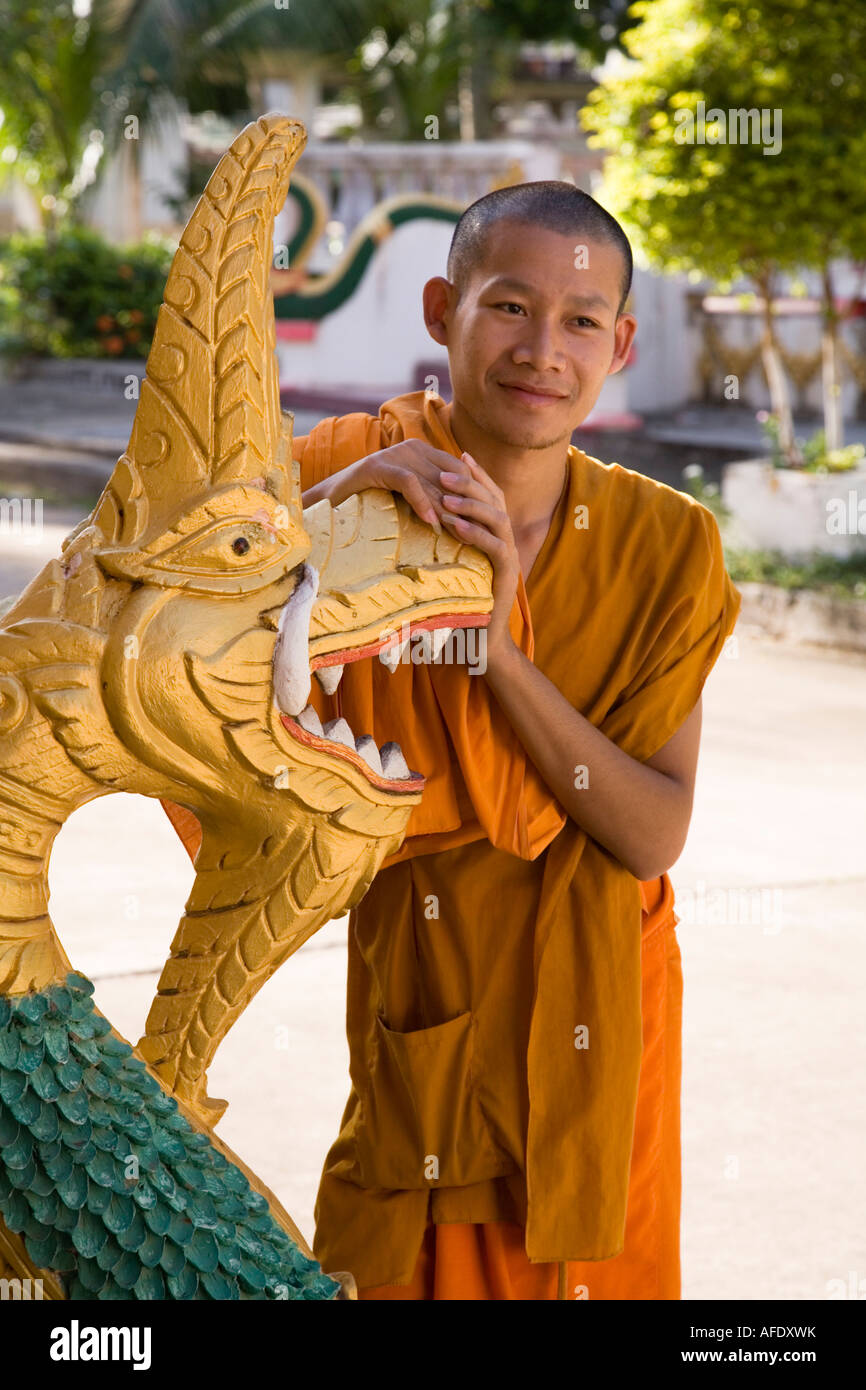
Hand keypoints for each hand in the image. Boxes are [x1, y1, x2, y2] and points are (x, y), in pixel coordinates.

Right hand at [301, 440, 471, 529]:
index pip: (459, 470)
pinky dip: (422, 502)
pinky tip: (431, 523)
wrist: (329, 503)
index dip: (473, 495)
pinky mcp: (377, 466)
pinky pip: (408, 482)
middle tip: (476, 533)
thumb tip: (462, 518)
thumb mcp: (408, 500)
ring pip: (432, 480)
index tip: (483, 523)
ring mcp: (394, 454)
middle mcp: (411, 447)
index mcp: (422, 451)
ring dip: (447, 508)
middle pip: (450, 476)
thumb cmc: (370, 506)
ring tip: (459, 534)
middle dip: (464, 505)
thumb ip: (431, 498)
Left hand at [438, 453, 519, 659]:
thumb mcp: (451, 565)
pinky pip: (495, 548)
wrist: (482, 641)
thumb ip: (446, 540)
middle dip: (470, 481)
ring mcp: (509, 557)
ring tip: (446, 495)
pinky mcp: (506, 576)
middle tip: (445, 469)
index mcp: (495, 534)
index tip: (457, 454)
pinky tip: (457, 526)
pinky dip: (477, 534)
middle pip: (495, 499)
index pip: (490, 494)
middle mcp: (506, 541)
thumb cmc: (461, 603)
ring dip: (471, 504)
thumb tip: (423, 517)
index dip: (476, 473)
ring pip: (497, 518)